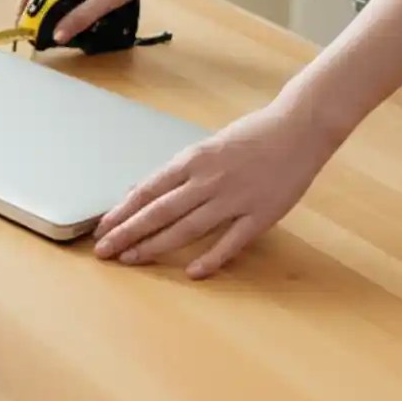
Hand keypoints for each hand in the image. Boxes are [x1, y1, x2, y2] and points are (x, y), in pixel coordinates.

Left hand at [91, 98, 342, 278]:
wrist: (299, 127)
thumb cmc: (250, 136)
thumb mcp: (207, 147)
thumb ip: (176, 172)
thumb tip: (139, 189)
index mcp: (193, 160)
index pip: (148, 190)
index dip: (122, 211)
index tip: (101, 228)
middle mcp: (208, 180)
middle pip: (159, 212)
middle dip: (127, 233)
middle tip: (104, 251)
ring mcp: (235, 198)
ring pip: (187, 228)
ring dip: (156, 246)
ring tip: (131, 260)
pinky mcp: (261, 214)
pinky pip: (231, 241)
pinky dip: (211, 258)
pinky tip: (191, 272)